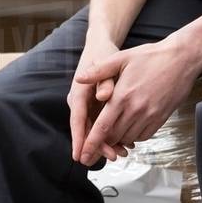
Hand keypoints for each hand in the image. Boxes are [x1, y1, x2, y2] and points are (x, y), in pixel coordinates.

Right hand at [68, 34, 118, 164]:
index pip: (77, 120)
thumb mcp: (104, 62)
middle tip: (113, 157)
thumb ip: (104, 80)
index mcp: (78, 92)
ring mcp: (87, 105)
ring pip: (93, 128)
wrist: (100, 45)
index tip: (79, 155)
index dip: (79, 138)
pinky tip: (124, 143)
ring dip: (106, 142)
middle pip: (86, 129)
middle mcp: (79, 101)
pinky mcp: (95, 105)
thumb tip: (104, 96)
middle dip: (97, 145)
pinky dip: (110, 134)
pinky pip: (100, 123)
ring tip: (122, 154)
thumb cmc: (102, 53)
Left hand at [73, 39, 200, 166]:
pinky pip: (144, 136)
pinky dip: (134, 137)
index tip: (83, 155)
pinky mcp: (161, 118)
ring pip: (128, 137)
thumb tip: (78, 79)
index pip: (102, 127)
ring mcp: (150, 115)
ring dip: (118, 140)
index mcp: (122, 96)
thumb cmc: (150, 56)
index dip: (91, 143)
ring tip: (110, 138)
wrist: (181, 59)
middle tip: (93, 149)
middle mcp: (136, 110)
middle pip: (114, 136)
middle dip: (102, 144)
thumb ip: (99, 71)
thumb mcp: (121, 58)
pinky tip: (129, 129)